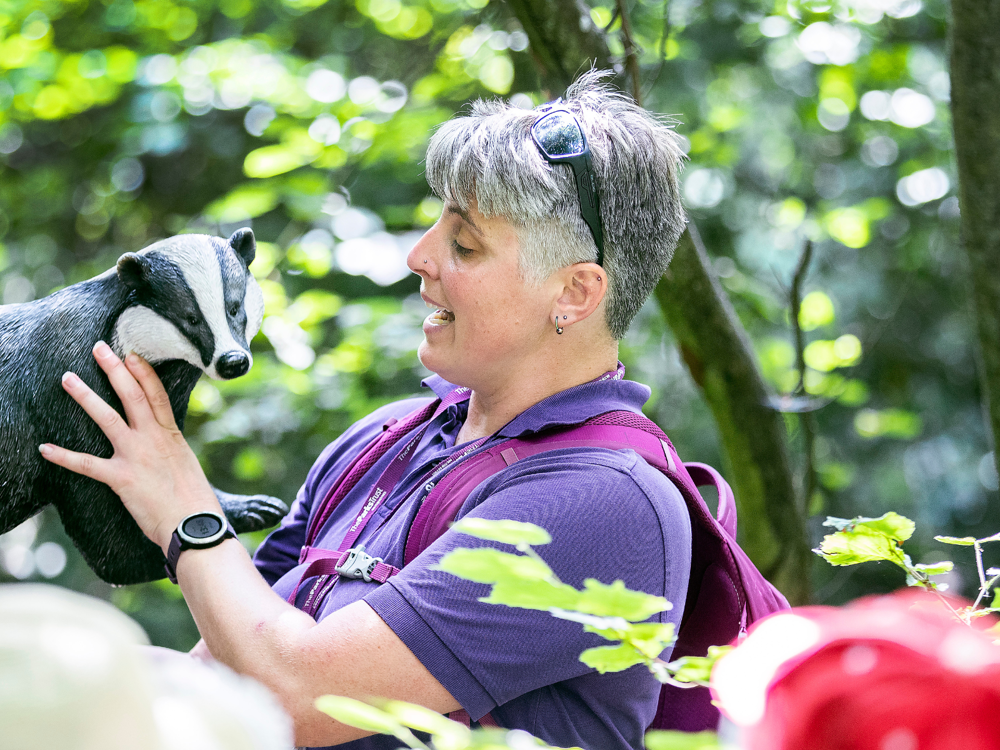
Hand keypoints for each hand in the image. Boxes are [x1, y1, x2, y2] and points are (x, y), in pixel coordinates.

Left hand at [39, 341, 221, 552]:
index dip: (142, 372)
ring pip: (107, 418)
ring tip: (68, 378)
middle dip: (114, 369)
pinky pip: (87, 464)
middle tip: (99, 349)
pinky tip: (45, 448)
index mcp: (170, 435)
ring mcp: (136, 456)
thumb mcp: (184, 463)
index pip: (156, 394)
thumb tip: (161, 444)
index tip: (130, 354)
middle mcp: (153, 439)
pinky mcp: (122, 478)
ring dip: (85, 397)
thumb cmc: (193, 499)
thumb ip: (169, 448)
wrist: (193, 523)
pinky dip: (64, 457)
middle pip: (131, 395)